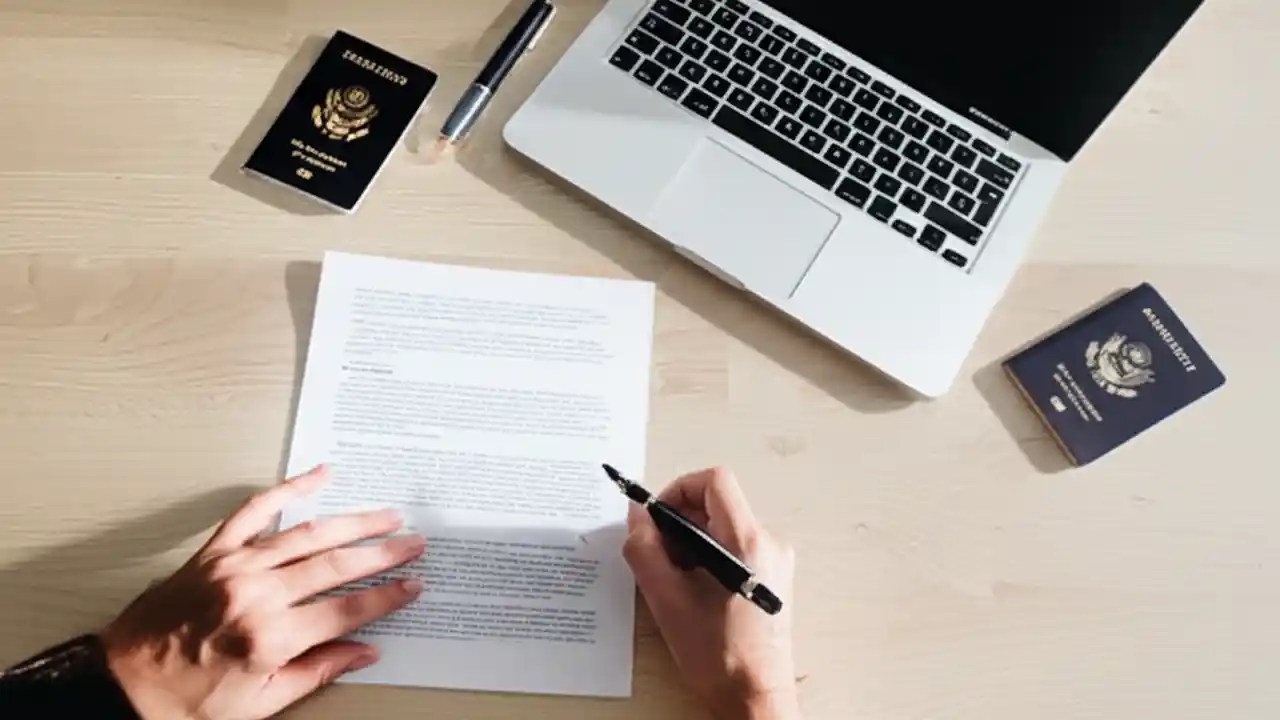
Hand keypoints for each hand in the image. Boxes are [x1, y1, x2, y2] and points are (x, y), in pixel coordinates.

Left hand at [100, 466, 425, 719]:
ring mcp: (233, 568)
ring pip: (308, 536)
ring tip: (386, 516)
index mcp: (271, 638)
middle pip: (336, 566)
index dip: (387, 597)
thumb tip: (364, 652)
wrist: (120, 687)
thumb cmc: (184, 704)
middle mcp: (256, 596)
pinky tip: (318, 477)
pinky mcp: (213, 553)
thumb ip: (315, 671)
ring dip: (353, 523)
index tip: (412, 585)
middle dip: (383, 553)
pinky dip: (289, 489)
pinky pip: (256, 511)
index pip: (347, 611)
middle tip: (413, 543)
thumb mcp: (258, 704)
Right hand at [623, 468, 798, 719]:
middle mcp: (769, 542)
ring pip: (724, 526)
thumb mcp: (666, 600)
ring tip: (676, 580)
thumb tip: (637, 516)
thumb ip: (645, 549)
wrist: (754, 695)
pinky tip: (695, 590)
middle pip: (717, 504)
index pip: (714, 481)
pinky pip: (735, 547)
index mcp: (747, 542)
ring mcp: (775, 559)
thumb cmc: (716, 654)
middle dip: (681, 521)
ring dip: (693, 542)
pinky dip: (709, 556)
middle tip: (659, 556)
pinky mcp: (773, 575)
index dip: (678, 489)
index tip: (656, 518)